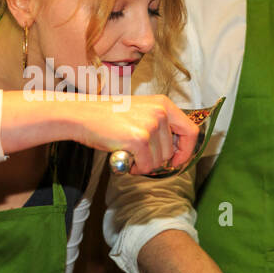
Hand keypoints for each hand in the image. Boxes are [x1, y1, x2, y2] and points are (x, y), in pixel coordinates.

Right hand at [66, 96, 197, 173]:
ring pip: (160, 160)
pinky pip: (146, 165)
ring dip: (145, 165)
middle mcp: (160, 112)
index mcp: (163, 104)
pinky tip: (125, 159)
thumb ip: (158, 126)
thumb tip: (173, 151)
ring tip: (129, 155)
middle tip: (140, 158)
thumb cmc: (107, 116)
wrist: (82, 115)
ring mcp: (150, 125)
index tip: (177, 160)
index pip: (190, 131)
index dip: (186, 150)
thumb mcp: (140, 112)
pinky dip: (136, 168)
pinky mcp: (139, 139)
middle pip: (172, 151)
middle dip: (157, 161)